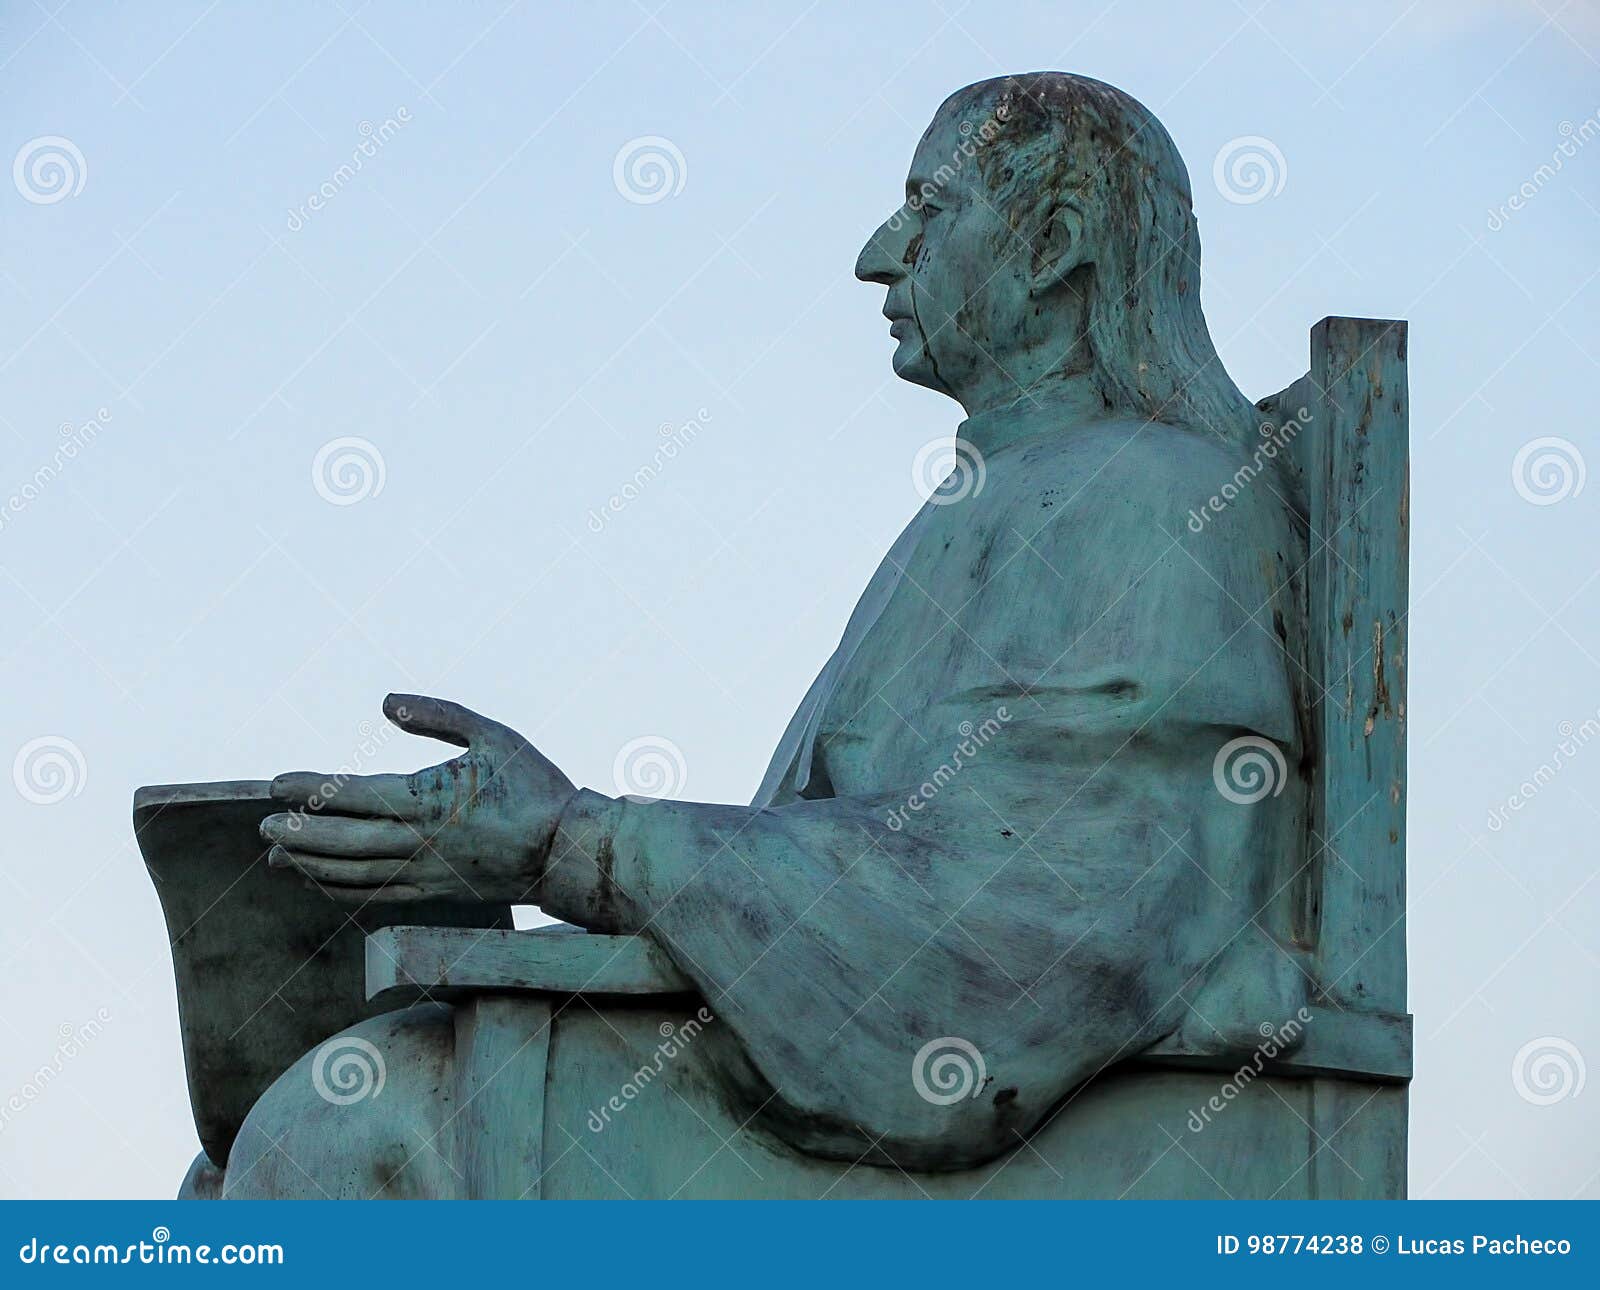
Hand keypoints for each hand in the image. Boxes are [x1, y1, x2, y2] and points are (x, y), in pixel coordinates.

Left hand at [260, 693, 575, 904]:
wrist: (568, 851)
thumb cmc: (535, 786)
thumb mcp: (493, 735)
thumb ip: (438, 715)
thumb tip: (385, 703)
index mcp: (430, 801)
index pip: (353, 797)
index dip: (310, 791)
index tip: (276, 783)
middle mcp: (419, 843)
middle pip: (340, 844)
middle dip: (295, 836)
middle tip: (261, 825)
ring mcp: (424, 874)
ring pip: (350, 876)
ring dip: (308, 866)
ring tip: (274, 857)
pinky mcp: (432, 894)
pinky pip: (373, 896)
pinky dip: (338, 890)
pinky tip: (318, 881)